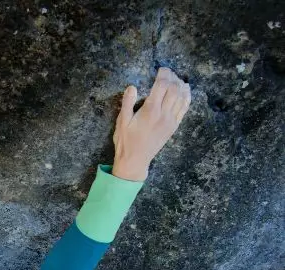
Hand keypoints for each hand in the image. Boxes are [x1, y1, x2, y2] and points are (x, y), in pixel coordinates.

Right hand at [112, 67, 191, 181]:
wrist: (135, 160)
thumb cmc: (126, 141)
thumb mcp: (121, 122)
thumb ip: (127, 103)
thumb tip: (132, 87)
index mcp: (150, 111)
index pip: (161, 86)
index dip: (163, 75)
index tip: (161, 69)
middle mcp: (163, 114)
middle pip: (174, 89)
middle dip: (172, 77)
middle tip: (167, 72)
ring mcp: (171, 120)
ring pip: (182, 97)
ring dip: (180, 85)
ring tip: (175, 78)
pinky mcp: (174, 126)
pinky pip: (184, 108)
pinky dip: (187, 96)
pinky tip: (186, 90)